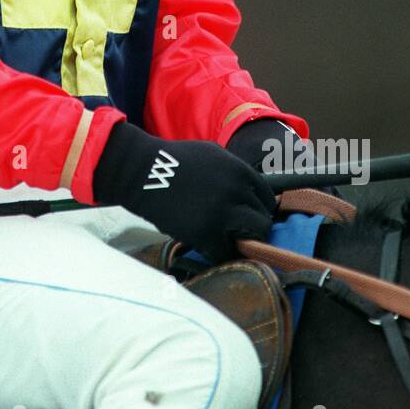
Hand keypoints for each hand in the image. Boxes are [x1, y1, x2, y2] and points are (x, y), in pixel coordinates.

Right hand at [91, 121, 277, 263]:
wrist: (144, 171)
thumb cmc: (174, 160)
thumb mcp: (212, 154)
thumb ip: (234, 170)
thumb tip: (249, 189)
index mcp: (239, 171)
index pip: (266, 196)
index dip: (258, 208)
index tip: (250, 215)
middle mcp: (236, 191)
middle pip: (262, 218)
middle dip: (253, 226)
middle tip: (240, 232)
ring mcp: (221, 213)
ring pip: (253, 236)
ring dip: (244, 242)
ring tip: (231, 242)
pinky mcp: (205, 232)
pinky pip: (227, 252)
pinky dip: (223, 254)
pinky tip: (214, 250)